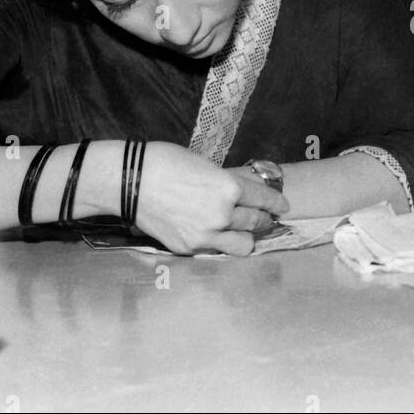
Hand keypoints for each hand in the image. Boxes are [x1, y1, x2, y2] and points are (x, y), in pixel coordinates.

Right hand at [133, 142, 289, 254]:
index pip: (264, 199)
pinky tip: (217, 235)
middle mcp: (222, 215)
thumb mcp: (206, 166)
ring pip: (243, 244)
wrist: (131, 182)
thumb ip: (226, 183)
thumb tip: (240, 193)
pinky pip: (216, 250)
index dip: (276, 203)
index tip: (283, 206)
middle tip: (266, 218)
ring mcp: (206, 235)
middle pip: (257, 222)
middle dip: (264, 219)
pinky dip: (220, 243)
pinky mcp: (189, 248)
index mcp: (229, 188)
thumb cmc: (166, 163)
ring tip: (242, 230)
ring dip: (247, 236)